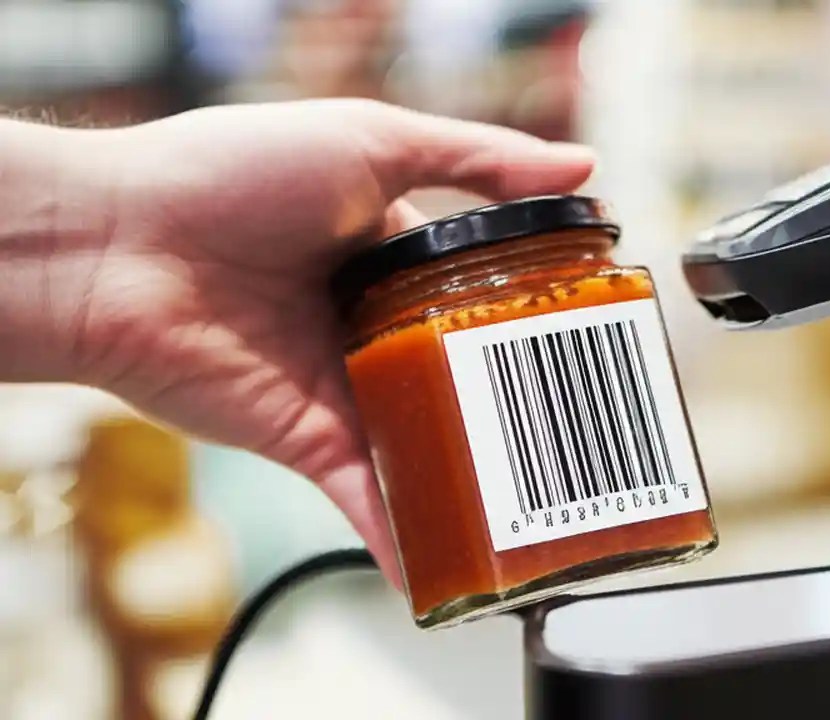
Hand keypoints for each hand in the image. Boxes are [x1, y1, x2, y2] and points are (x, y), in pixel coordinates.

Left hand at [13, 99, 593, 585]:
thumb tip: (583, 165)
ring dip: (482, 477)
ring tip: (555, 507)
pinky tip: (465, 565)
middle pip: (464, 375)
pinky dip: (414, 535)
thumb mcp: (373, 141)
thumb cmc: (232, 174)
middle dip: (525, 404)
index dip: (537, 313)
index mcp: (390, 253)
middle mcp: (370, 325)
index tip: (600, 337)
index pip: (483, 292)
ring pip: (430, 441)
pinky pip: (373, 495)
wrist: (118, 247)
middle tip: (597, 428)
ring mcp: (343, 388)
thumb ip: (479, 159)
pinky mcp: (308, 441)